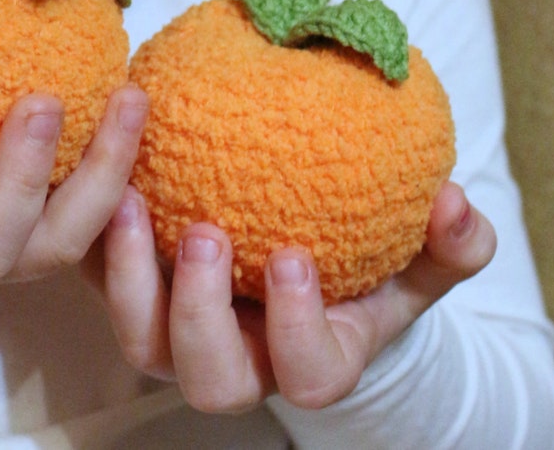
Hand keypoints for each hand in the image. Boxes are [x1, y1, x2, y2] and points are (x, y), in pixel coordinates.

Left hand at [96, 180, 495, 411]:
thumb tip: (458, 204)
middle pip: (209, 378)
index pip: (307, 374)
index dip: (295, 328)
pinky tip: (99, 174)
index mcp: (312, 357)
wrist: (305, 258)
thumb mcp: (418, 257)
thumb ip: (451, 242)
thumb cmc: (366, 267)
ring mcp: (182, 330)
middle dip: (199, 315)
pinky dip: (95, 240)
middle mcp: (242, 358)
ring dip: (128, 275)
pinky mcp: (137, 289)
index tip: (291, 259)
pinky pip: (101, 279)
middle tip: (205, 235)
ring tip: (130, 200)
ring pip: (140, 338)